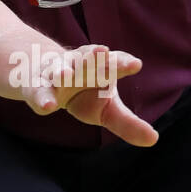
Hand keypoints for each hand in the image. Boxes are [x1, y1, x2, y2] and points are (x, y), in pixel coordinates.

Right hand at [23, 43, 158, 147]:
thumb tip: (153, 139)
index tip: (135, 65)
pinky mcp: (36, 86)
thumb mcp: (106, 109)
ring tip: (65, 76)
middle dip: (93, 56)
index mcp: (100, 68)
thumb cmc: (83, 94)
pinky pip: (39, 92)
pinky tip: (47, 106)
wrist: (42, 78)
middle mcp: (79, 66)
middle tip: (103, 52)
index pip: (114, 62)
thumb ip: (128, 123)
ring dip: (62, 71)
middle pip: (86, 59)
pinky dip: (42, 97)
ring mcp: (55, 74)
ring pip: (58, 70)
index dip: (122, 62)